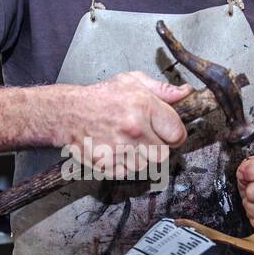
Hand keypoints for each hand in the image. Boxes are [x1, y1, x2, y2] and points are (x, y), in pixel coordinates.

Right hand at [59, 71, 190, 178]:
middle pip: (163, 154)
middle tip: (145, 137)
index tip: (167, 133)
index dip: (174, 134)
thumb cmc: (100, 97)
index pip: (177, 133)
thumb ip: (162, 90)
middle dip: (157, 147)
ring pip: (145, 165)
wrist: (67, 113)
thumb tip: (186, 94)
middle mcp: (134, 129)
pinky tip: (115, 149)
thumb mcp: (131, 82)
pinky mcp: (108, 165)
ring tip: (125, 141)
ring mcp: (120, 149)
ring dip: (140, 157)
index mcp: (144, 107)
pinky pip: (128, 172)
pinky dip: (124, 165)